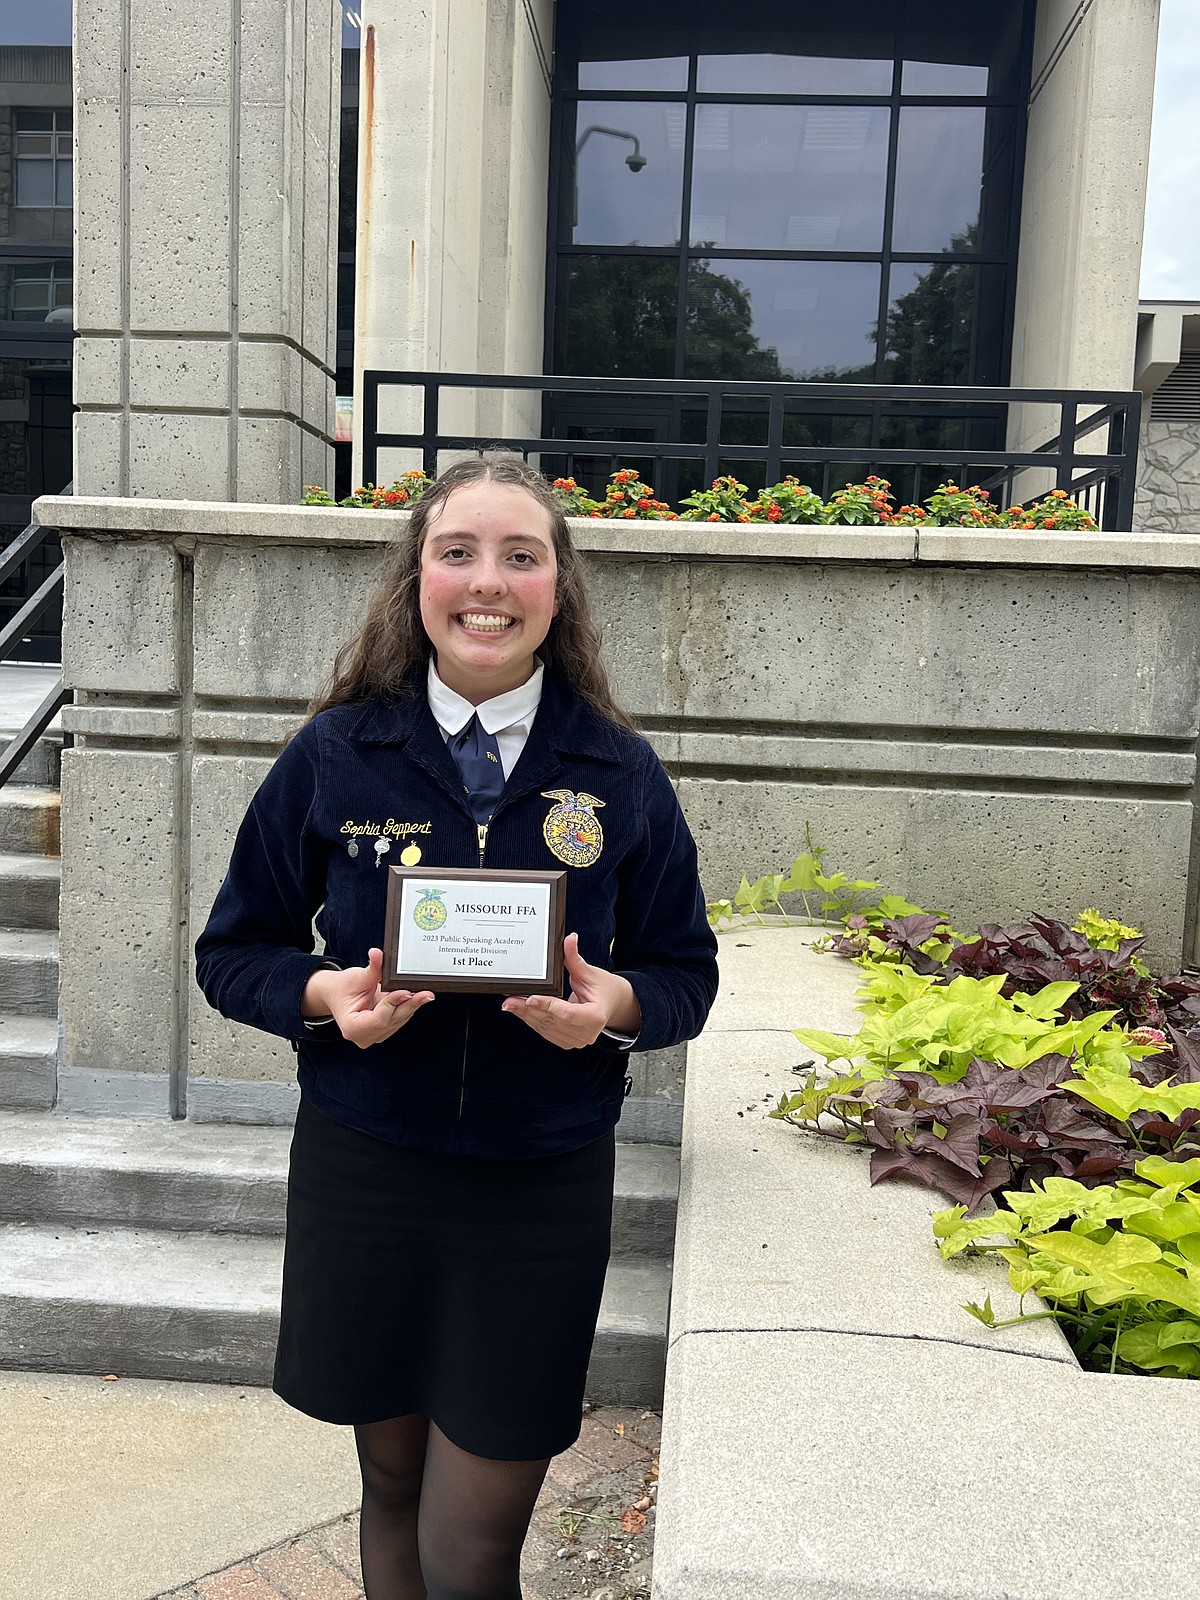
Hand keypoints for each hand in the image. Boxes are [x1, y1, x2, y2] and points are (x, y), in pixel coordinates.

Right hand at [302, 948, 432, 1049]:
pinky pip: (399, 1018)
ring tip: (425, 993)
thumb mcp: (356, 976)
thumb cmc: (342, 988)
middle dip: (410, 1005)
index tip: (405, 991)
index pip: (378, 1019)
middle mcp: (364, 1036)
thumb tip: (378, 954)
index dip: (392, 1004)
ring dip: (412, 1006)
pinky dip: (408, 1007)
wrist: (335, 993)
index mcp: (352, 1027)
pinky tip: (418, 997)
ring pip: (399, 1020)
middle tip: (425, 994)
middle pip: (392, 1021)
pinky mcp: (383, 1030)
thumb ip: (372, 968)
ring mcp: (374, 1036)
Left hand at [501, 932, 640, 1048]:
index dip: (547, 1006)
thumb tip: (569, 939)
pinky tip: (520, 1011)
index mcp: (596, 1016)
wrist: (612, 1004)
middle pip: (552, 1021)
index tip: (529, 999)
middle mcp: (587, 1033)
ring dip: (526, 1016)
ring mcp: (577, 1040)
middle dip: (528, 1009)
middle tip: (509, 999)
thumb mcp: (591, 973)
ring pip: (545, 1028)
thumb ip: (575, 958)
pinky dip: (532, 1020)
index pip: (567, 1012)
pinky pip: (545, 1032)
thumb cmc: (604, 989)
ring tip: (510, 1003)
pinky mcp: (567, 1042)